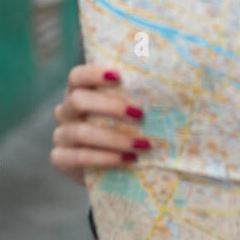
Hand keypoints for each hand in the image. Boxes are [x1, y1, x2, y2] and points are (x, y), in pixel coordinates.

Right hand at [51, 63, 150, 185]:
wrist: (116, 169)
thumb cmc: (130, 128)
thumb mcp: (133, 109)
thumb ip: (143, 92)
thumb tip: (180, 70)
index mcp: (79, 91)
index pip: (77, 76)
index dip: (94, 74)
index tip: (119, 76)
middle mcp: (66, 111)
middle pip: (77, 100)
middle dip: (110, 106)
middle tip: (140, 114)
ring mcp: (61, 135)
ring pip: (80, 132)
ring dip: (114, 138)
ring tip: (143, 144)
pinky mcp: (60, 158)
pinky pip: (78, 157)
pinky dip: (105, 158)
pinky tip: (128, 159)